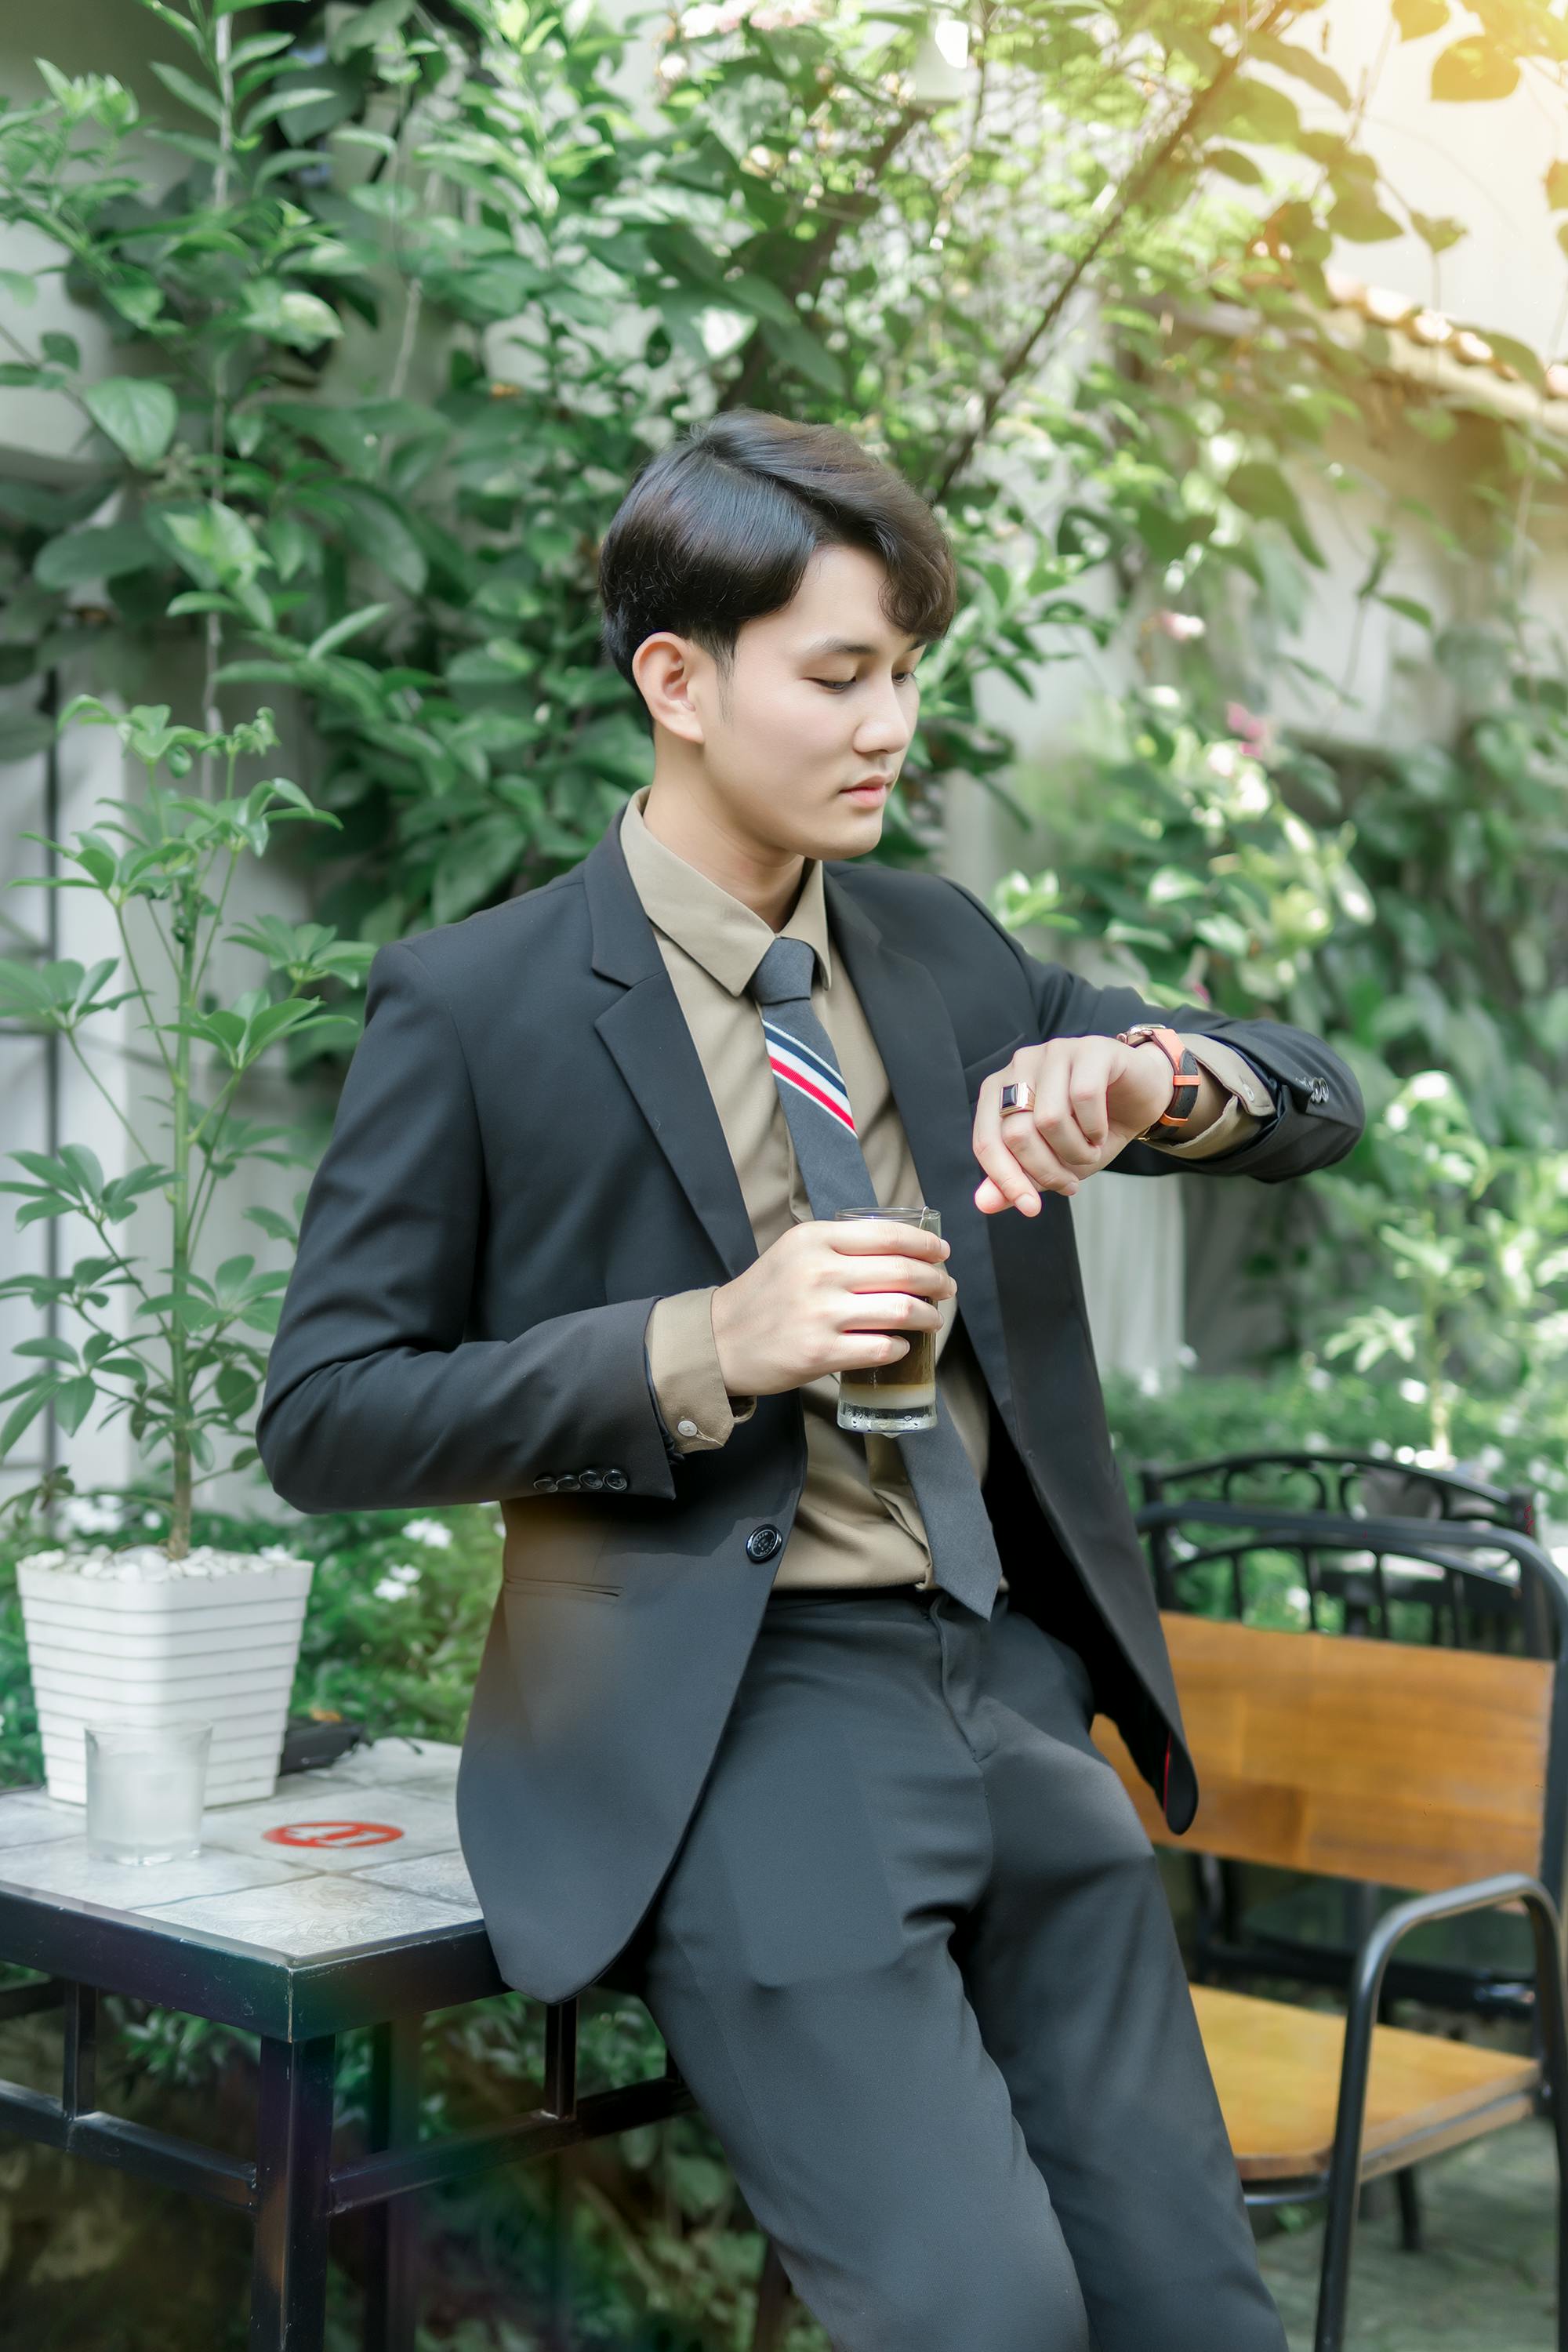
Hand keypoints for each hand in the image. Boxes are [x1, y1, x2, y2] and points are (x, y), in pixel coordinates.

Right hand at [710, 1217, 955, 1396]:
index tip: (941, 1252)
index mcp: (815, 1239)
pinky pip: (882, 1347)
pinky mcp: (821, 1352)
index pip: (888, 1235)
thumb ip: (838, 1245)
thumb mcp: (794, 1251)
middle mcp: (820, 1272)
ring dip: (928, 1315)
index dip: (925, 1244)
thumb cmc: (764, 1295)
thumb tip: (899, 1250)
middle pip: (903, 1272)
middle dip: (936, 1281)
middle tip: (946, 1288)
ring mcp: (821, 1314)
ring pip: (901, 1310)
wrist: (721, 1339)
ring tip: (933, 1318)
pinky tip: (901, 1345)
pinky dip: (901, 1346)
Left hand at [971, 1037, 1174, 1214]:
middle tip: (1071, 1181)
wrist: (1140, 1099)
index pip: (987, 1142)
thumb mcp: (1051, 1162)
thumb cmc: (1089, 1128)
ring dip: (1075, 1151)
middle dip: (1047, 1170)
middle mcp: (1020, 1065)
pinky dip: (1095, 1128)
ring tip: (1090, 1151)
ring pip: (1049, 1119)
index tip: (1031, 1208)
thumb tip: (984, 1203)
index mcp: (999, 1091)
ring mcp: (1054, 1052)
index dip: (1006, 1181)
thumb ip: (1015, 1180)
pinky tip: (1101, 1132)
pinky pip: (1084, 1097)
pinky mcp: (1090, 1049)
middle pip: (1017, 1134)